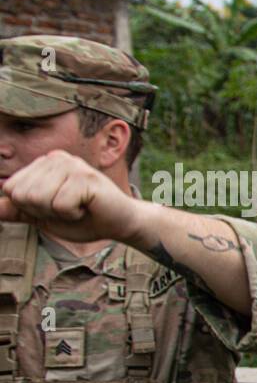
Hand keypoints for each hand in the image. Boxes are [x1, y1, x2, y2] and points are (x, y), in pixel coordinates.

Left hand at [0, 150, 144, 242]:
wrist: (121, 224)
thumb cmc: (85, 219)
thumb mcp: (44, 216)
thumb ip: (18, 210)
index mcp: (43, 164)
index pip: (11, 189)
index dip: (30, 208)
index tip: (55, 207)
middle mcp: (55, 158)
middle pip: (22, 195)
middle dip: (43, 211)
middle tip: (68, 209)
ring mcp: (71, 165)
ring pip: (38, 199)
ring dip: (58, 214)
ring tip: (78, 208)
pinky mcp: (85, 177)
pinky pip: (60, 205)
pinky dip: (72, 215)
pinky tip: (88, 208)